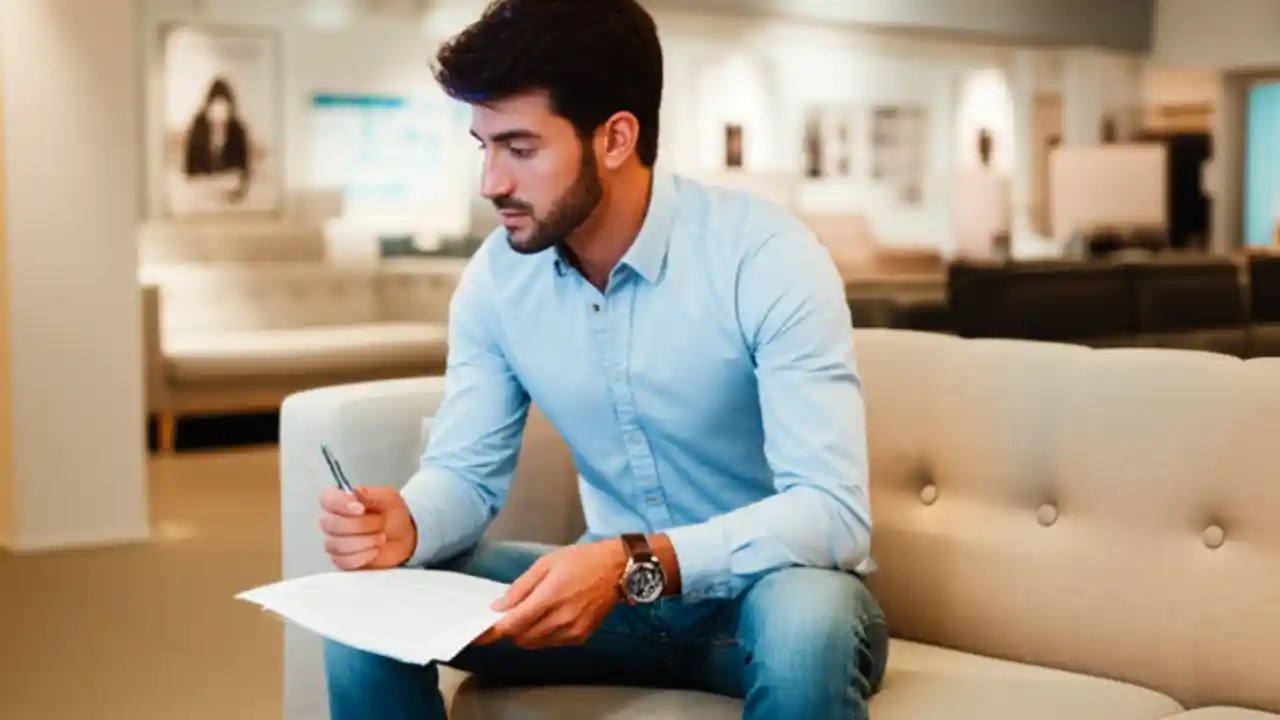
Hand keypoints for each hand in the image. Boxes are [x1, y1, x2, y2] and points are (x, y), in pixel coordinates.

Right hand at [318, 486, 416, 570]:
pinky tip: (374, 551)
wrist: (404, 537)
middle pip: (331, 524)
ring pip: (338, 544)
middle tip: (380, 522)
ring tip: (381, 537)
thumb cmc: (392, 514)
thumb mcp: (388, 498)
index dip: (340, 504)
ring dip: (365, 541)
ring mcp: (335, 542)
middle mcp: (333, 521)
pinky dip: (363, 556)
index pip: (327, 499)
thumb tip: (356, 491)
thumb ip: (371, 493)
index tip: (360, 508)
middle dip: (361, 525)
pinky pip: (344, 561)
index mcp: (340, 501)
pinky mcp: (341, 561)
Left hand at [473, 540, 626, 649]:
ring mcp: (572, 631)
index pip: (513, 625)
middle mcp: (561, 619)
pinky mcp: (580, 637)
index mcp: (549, 597)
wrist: (617, 570)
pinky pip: (550, 643)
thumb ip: (521, 587)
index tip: (479, 635)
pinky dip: (542, 635)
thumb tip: (500, 607)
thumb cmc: (582, 560)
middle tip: (509, 614)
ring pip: (534, 643)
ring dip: (525, 633)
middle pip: (521, 637)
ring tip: (530, 612)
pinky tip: (548, 617)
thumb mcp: (546, 563)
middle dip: (510, 629)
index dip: (493, 632)